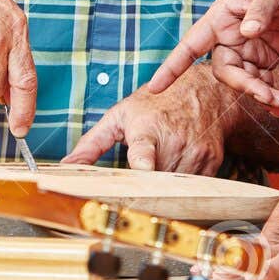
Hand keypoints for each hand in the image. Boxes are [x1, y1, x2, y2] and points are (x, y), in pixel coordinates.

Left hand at [61, 67, 235, 173]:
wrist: (203, 91)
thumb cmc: (156, 102)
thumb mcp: (120, 116)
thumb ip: (92, 144)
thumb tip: (67, 167)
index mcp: (147, 129)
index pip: (144, 152)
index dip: (142, 165)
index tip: (142, 172)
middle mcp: (174, 141)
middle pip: (154, 182)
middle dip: (142, 189)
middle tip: (135, 185)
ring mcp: (195, 152)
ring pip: (174, 189)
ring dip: (163, 188)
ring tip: (159, 168)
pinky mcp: (212, 161)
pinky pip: (194, 186)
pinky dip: (182, 185)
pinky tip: (177, 166)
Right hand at [146, 0, 278, 112]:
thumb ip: (259, 11)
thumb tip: (248, 32)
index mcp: (221, 16)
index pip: (191, 44)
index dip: (173, 66)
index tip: (155, 88)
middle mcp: (230, 35)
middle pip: (225, 70)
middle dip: (243, 86)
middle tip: (266, 96)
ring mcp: (249, 47)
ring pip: (244, 79)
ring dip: (260, 94)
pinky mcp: (268, 55)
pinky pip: (262, 80)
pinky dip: (269, 94)